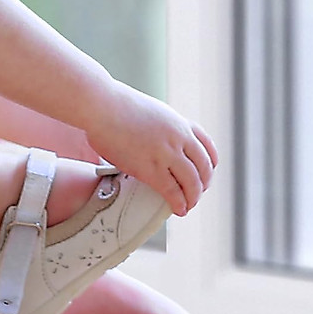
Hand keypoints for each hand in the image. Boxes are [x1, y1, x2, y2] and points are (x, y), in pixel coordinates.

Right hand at [85, 81, 217, 215]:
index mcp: (178, 122)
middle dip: (203, 183)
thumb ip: (157, 127)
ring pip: (192, 182)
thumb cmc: (114, 104)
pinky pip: (172, 191)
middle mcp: (178, 137)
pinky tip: (178, 209)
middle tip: (196, 192)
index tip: (208, 171)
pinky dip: (179, 202)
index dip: (211, 163)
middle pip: (204, 167)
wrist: (101, 105)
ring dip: (193, 197)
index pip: (207, 146)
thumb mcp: (149, 111)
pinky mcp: (150, 168)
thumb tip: (148, 138)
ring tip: (188, 205)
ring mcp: (166, 153)